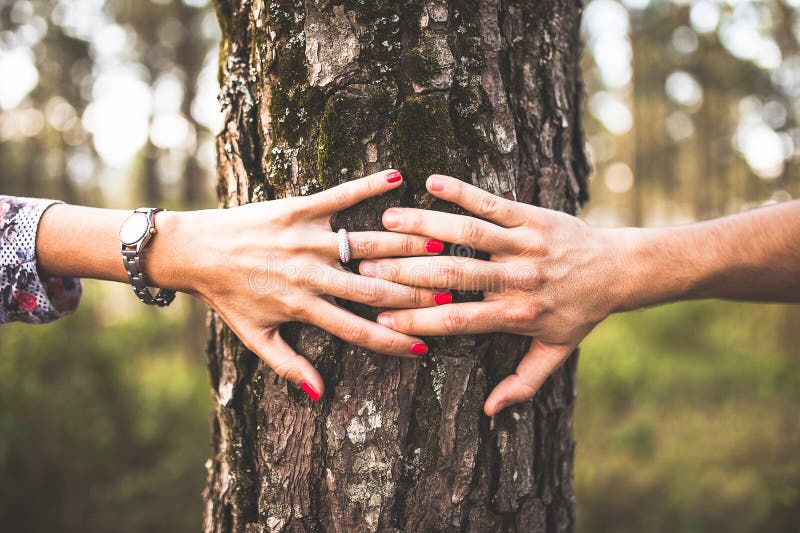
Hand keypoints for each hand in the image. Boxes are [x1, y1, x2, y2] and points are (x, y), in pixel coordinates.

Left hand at [175, 170, 446, 401]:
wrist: (192, 251)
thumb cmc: (226, 296)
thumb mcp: (254, 336)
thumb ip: (288, 366)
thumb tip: (320, 394)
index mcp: (301, 307)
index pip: (357, 330)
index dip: (393, 341)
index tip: (425, 346)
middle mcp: (309, 274)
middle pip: (372, 288)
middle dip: (414, 294)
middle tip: (450, 294)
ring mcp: (305, 239)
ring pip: (364, 245)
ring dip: (404, 247)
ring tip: (439, 248)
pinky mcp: (297, 209)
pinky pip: (338, 196)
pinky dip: (367, 186)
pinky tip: (397, 178)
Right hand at [358, 174, 628, 414]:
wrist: (619, 270)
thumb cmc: (580, 312)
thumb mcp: (556, 352)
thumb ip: (523, 383)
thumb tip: (490, 411)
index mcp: (517, 315)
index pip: (456, 320)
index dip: (415, 321)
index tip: (379, 319)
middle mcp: (518, 279)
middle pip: (453, 275)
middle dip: (405, 272)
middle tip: (365, 267)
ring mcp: (524, 244)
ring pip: (467, 234)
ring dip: (423, 226)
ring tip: (386, 221)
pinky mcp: (532, 216)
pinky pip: (493, 203)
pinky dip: (462, 191)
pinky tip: (430, 182)